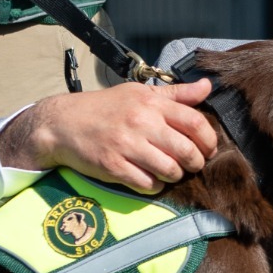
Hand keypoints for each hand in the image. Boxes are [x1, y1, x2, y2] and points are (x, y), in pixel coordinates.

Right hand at [0, 79, 218, 187]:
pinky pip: (148, 184)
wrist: (64, 123)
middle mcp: (141, 122)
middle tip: (192, 165)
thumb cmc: (106, 108)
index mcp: (150, 103)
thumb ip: (176, 94)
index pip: (195, 122)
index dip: (209, 140)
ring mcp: (127, 145)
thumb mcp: (140, 93)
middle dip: (196, 163)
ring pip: (170, 170)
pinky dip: (154, 185)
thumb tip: (207, 87)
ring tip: (169, 171)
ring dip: (175, 175)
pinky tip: (149, 178)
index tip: (208, 149)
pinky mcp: (114, 166)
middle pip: (187, 151)